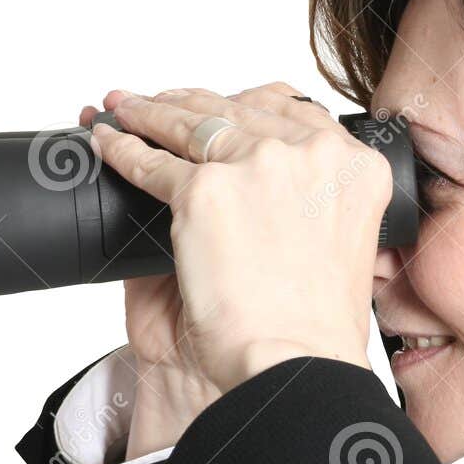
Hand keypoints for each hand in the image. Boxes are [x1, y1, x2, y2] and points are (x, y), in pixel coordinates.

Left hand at [85, 83, 389, 413]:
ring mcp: (257, 167)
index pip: (291, 110)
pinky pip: (151, 161)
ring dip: (148, 113)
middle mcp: (312, 154)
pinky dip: (122, 150)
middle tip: (158, 100)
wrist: (293, 363)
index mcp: (355, 166)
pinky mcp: (205, 191)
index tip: (221, 104)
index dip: (246, 105)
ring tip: (123, 110)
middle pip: (237, 110)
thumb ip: (314, 195)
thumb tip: (265, 170)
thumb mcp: (341, 240)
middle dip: (190, 102)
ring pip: (190, 125)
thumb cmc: (314, 323)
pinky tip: (108, 144)